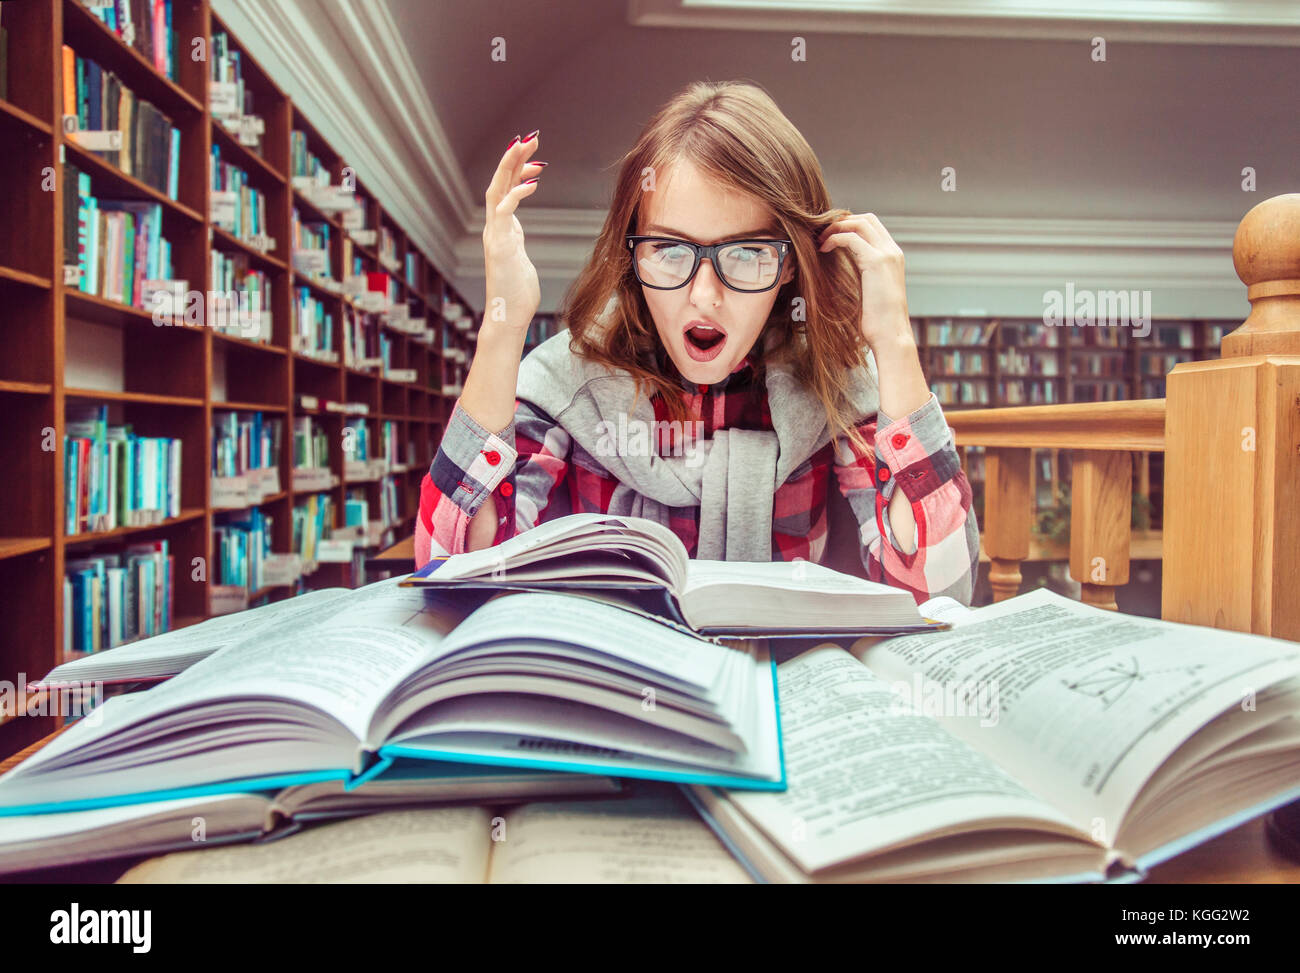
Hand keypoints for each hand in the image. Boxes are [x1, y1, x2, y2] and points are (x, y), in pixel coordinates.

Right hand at [482, 131, 545, 333]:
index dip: (516, 169)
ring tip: (526, 145)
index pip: (505, 190)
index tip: (533, 156)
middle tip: (529, 136)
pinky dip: (517, 194)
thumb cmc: (517, 293)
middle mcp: (494, 228)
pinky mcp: (500, 245)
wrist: (508, 317)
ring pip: (497, 190)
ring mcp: (495, 235)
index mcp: (501, 229)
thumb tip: (516, 233)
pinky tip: (533, 182)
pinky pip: (505, 211)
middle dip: (513, 157)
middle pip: (499, 182)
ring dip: (511, 166)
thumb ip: (515, 242)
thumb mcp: (519, 259)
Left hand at [817, 212, 913, 355]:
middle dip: (842, 221)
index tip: (829, 235)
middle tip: (821, 234)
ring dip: (836, 228)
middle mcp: (893, 251)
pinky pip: (851, 238)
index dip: (850, 225)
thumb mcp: (872, 292)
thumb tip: (846, 272)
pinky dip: (834, 238)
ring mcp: (886, 255)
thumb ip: (864, 275)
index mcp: (893, 257)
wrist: (891, 335)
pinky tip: (824, 249)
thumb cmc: (879, 321)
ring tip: (819, 240)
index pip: (872, 226)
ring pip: (859, 223)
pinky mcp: (876, 262)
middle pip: (867, 219)